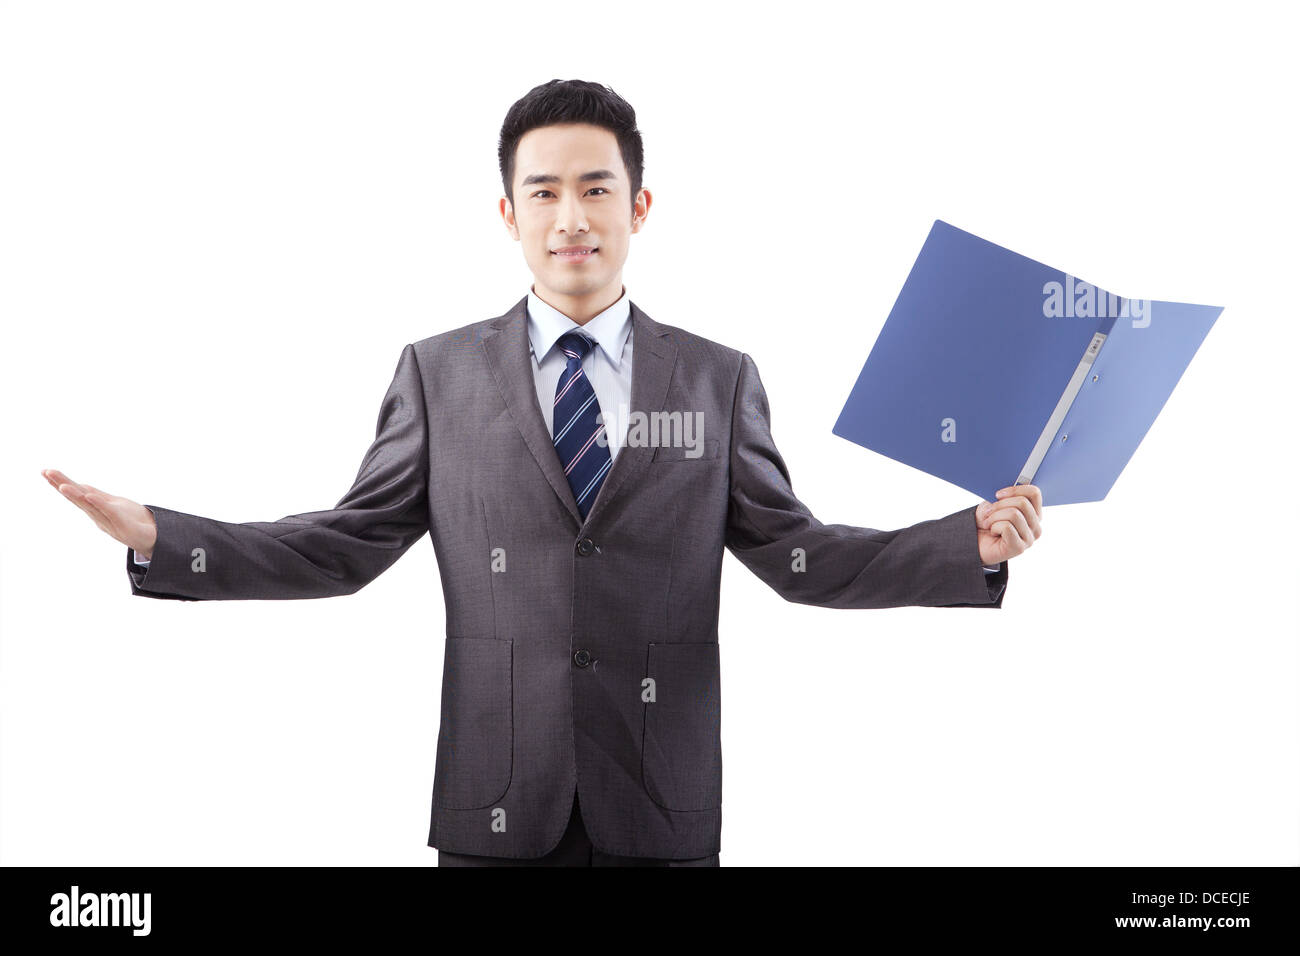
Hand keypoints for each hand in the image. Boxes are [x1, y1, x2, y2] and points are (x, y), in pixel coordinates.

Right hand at [42, 468, 157, 559]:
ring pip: (90, 505)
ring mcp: (110, 521)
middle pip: (78, 498)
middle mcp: (99, 515)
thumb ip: (98, 500)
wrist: (155, 540)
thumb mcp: (114, 507)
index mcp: (96, 509)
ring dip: (76, 495)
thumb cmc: (133, 523)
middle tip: (45, 472)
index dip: (62, 483)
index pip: (77, 493)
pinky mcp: (124, 526)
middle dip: (62, 485)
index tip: (46, 471)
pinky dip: (98, 503)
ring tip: (62, 485)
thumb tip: (83, 489)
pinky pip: (110, 512)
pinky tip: (89, 495)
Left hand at [976, 484, 1042, 564]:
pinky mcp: (1019, 548)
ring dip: (994, 517)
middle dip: (999, 505)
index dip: (1015, 489)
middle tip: (988, 512)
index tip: (998, 494)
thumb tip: (1007, 492)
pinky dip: (993, 527)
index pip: (1034, 493)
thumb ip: (1005, 497)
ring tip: (988, 523)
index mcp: (1034, 514)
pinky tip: (992, 533)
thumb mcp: (994, 504)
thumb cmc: (986, 523)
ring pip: (1014, 514)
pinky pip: (1006, 527)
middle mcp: (1036, 527)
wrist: (973, 542)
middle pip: (1022, 503)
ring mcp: (1029, 539)